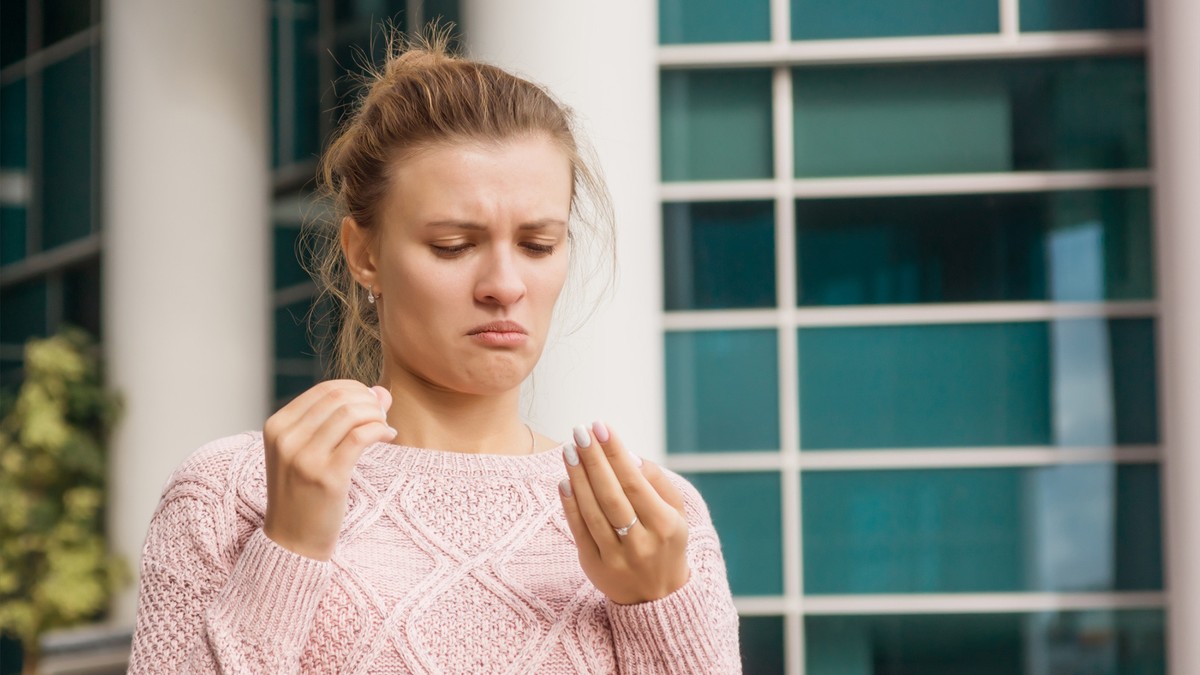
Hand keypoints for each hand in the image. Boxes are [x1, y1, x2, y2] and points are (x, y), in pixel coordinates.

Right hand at [262, 380, 396, 559]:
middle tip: (382, 416)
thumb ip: (342, 418)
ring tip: (384, 427)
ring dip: (377, 415)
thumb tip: (381, 391)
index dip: (356, 390)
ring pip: (351, 413)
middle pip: (339, 398)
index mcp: (277, 426)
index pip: (325, 390)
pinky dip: (381, 431)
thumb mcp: (312, 451)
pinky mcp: (327, 476)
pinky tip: (388, 437)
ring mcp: (304, 458)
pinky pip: (361, 436)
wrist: (293, 541)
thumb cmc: (305, 493)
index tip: (372, 404)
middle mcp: (286, 439)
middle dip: (369, 401)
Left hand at [558, 421, 690, 604]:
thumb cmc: (666, 542)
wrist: (658, 597)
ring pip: (593, 511)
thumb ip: (657, 482)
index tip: (600, 426)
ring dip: (578, 477)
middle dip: (593, 459)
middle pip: (611, 495)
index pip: (635, 482)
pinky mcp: (595, 567)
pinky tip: (564, 481)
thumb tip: (628, 455)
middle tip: (579, 431)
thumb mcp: (677, 513)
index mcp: (666, 525)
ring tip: (568, 450)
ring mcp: (617, 557)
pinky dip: (570, 504)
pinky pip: (579, 530)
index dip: (615, 453)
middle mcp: (642, 542)